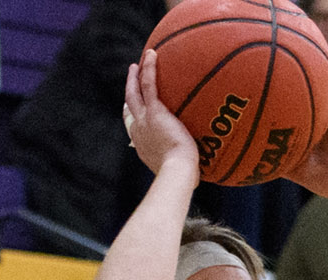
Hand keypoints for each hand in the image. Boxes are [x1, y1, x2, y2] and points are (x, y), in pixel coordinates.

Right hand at [123, 51, 198, 179]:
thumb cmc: (183, 177)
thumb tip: (198, 172)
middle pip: (129, 107)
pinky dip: (148, 68)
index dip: (132, 116)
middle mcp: (139, 131)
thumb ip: (184, 165)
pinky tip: (152, 54)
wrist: (177, 171)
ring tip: (138, 64)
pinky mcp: (154, 111)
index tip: (133, 109)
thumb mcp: (180, 171)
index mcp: (143, 144)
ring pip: (134, 93)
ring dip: (135, 77)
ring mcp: (144, 120)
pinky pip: (149, 84)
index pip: (134, 127)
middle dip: (129, 92)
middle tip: (131, 78)